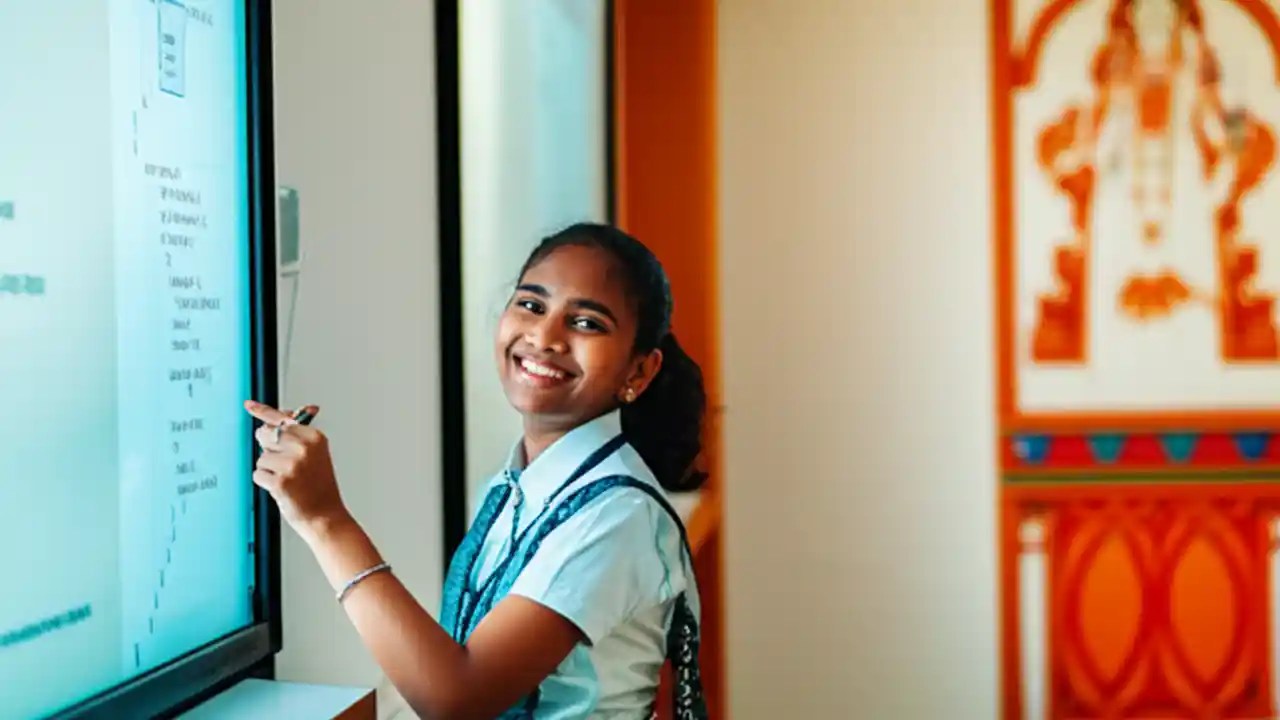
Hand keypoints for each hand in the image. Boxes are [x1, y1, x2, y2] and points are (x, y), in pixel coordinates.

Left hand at [244, 400, 348, 541]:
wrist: (326, 516)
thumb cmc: (318, 487)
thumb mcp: (316, 455)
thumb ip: (297, 435)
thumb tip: (283, 415)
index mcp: (314, 437)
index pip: (283, 419)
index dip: (263, 411)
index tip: (247, 404)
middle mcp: (304, 447)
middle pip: (266, 435)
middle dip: (268, 448)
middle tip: (284, 464)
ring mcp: (292, 464)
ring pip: (261, 457)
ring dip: (269, 470)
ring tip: (289, 480)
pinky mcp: (280, 481)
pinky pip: (258, 474)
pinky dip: (266, 483)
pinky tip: (283, 489)